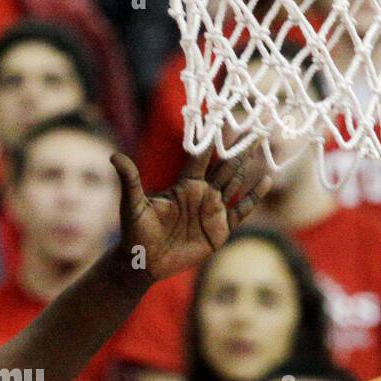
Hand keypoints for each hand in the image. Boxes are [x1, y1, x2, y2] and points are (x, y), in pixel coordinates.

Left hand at [110, 135, 272, 281]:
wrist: (144, 263)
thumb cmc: (135, 233)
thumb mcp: (133, 205)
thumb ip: (130, 180)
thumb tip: (113, 156)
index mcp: (184, 185)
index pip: (202, 156)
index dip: (212, 138)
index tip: (224, 116)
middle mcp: (202, 193)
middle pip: (225, 165)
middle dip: (239, 146)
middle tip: (255, 123)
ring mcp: (213, 210)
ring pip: (237, 183)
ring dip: (250, 165)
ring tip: (264, 144)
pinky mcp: (220, 229)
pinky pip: (242, 210)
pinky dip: (254, 196)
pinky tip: (267, 180)